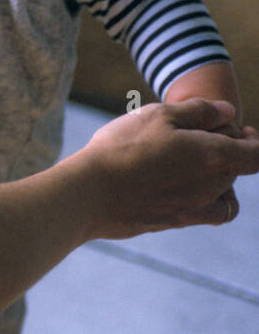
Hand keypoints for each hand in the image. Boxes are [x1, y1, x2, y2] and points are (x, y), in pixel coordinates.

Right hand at [80, 99, 258, 237]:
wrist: (90, 194)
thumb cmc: (123, 148)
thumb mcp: (159, 115)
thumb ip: (200, 111)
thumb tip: (228, 113)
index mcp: (213, 156)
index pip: (256, 154)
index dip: (254, 139)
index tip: (242, 129)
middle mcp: (211, 186)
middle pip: (235, 167)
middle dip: (225, 149)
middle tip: (193, 133)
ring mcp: (195, 208)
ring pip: (221, 190)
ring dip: (215, 174)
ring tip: (188, 161)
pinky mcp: (176, 222)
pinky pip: (209, 213)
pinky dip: (208, 200)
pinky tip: (187, 188)